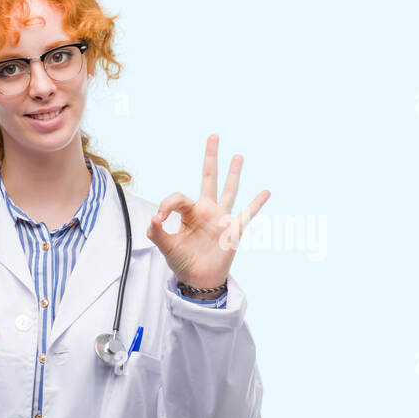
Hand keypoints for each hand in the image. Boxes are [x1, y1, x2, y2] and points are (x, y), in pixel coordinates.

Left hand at [147, 135, 270, 291]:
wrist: (198, 280)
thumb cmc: (183, 262)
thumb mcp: (167, 248)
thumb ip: (158, 234)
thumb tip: (153, 220)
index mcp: (188, 212)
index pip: (178, 198)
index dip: (166, 205)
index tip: (158, 221)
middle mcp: (206, 210)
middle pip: (208, 178)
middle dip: (210, 158)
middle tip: (213, 136)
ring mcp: (221, 218)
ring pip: (229, 190)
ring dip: (233, 173)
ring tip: (238, 156)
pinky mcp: (233, 231)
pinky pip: (247, 214)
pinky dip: (256, 204)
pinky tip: (265, 192)